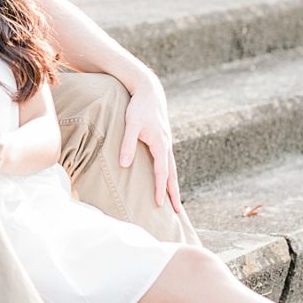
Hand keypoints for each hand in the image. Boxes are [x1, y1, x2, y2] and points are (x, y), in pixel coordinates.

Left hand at [117, 74, 182, 212]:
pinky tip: (166, 179)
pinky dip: (169, 174)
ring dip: (173, 185)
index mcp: (160, 144)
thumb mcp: (130, 124)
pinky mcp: (163, 139)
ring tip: (175, 200)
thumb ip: (127, 143)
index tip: (159, 204)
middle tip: (178, 212)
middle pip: (172, 174)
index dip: (160, 189)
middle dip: (174, 193)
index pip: (161, 172)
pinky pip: (168, 161)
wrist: (148, 90)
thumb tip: (125, 164)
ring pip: (172, 168)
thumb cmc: (138, 107)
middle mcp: (166, 145)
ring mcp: (166, 142)